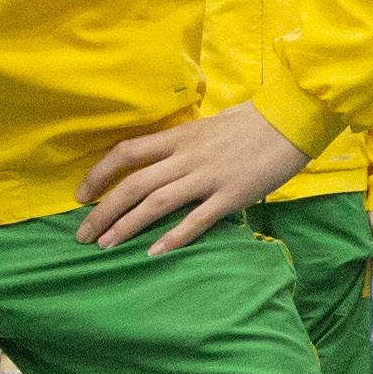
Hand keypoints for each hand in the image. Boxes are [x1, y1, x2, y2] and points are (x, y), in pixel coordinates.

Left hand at [84, 106, 312, 252]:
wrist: (291, 120)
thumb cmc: (253, 122)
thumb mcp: (209, 126)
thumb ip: (184, 145)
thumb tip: (165, 161)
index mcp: (179, 137)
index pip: (127, 152)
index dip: (98, 174)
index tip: (81, 195)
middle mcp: (187, 157)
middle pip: (133, 184)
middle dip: (103, 210)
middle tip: (83, 234)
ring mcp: (208, 176)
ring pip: (156, 202)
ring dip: (127, 225)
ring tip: (106, 245)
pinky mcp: (231, 195)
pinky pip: (196, 219)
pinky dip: (173, 237)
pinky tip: (154, 253)